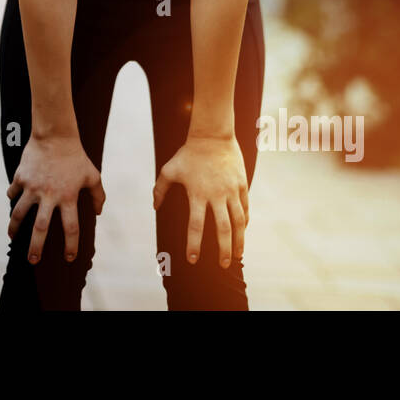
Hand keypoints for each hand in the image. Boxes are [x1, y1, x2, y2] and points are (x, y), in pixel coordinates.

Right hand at [7, 133, 105, 264]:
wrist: (55, 134)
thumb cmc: (76, 156)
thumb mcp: (92, 175)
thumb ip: (98, 195)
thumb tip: (98, 213)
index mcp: (68, 197)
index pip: (71, 228)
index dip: (71, 245)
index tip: (69, 258)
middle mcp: (49, 195)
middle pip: (40, 228)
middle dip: (35, 247)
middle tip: (33, 261)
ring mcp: (32, 187)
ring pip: (19, 214)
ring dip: (14, 228)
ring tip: (12, 238)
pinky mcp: (20, 177)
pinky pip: (13, 192)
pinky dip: (12, 198)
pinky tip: (13, 203)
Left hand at [152, 135, 248, 268]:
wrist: (212, 134)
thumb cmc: (188, 153)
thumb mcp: (169, 169)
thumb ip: (160, 189)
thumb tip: (154, 207)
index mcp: (197, 194)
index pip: (195, 226)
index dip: (194, 245)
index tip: (192, 260)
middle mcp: (216, 195)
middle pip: (223, 229)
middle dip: (223, 251)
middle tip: (223, 265)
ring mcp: (231, 190)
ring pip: (239, 222)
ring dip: (239, 241)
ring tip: (237, 255)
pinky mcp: (242, 184)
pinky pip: (245, 207)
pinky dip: (245, 222)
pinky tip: (243, 232)